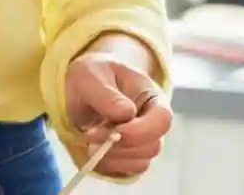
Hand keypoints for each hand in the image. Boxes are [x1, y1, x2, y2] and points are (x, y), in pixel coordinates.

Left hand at [64, 41, 171, 177]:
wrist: (80, 86)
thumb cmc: (91, 75)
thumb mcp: (90, 75)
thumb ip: (107, 94)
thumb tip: (126, 114)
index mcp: (152, 97)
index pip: (163, 120)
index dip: (142, 130)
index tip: (115, 130)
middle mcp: (151, 123)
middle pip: (152, 146)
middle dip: (120, 145)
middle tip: (90, 135)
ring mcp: (141, 141)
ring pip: (140, 161)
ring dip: (112, 156)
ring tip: (87, 139)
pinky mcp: (127, 155)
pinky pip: (126, 169)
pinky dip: (107, 164)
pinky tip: (91, 148)